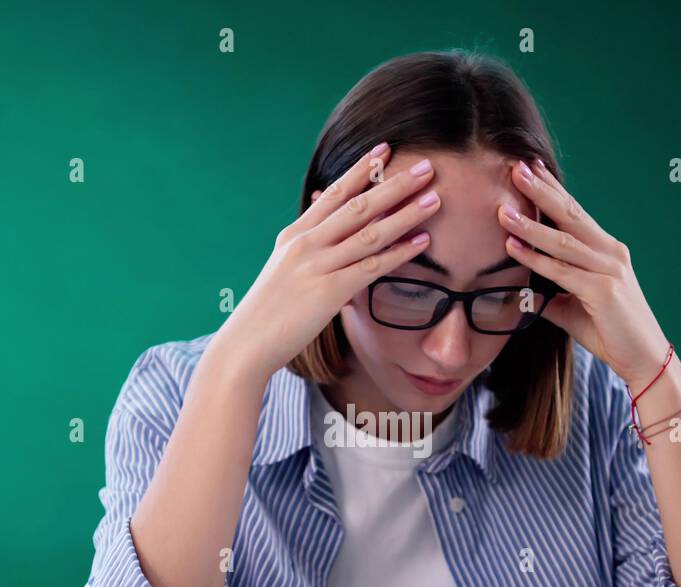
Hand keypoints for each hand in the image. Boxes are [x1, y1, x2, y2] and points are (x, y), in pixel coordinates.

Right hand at [213, 144, 441, 381]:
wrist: (246, 343)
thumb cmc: (268, 313)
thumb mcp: (284, 271)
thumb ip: (306, 251)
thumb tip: (326, 237)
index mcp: (294, 235)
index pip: (333, 193)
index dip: (361, 169)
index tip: (384, 149)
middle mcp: (305, 243)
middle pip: (358, 205)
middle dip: (395, 184)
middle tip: (425, 167)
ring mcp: (317, 265)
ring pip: (370, 232)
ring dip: (405, 214)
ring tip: (434, 198)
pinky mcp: (329, 291)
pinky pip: (371, 266)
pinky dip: (399, 252)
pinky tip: (421, 242)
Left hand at [496, 159, 670, 392]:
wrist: (644, 359)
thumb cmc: (611, 333)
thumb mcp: (575, 308)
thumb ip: (551, 296)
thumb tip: (523, 293)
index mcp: (606, 251)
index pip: (575, 213)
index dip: (552, 190)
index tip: (530, 169)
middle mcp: (610, 253)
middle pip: (570, 215)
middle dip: (541, 191)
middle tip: (515, 167)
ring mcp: (609, 270)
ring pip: (563, 240)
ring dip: (530, 223)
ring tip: (503, 209)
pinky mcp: (604, 291)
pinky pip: (563, 270)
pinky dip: (536, 258)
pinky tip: (513, 247)